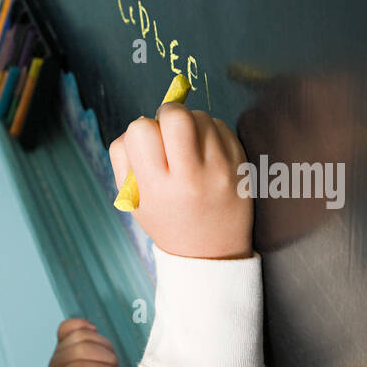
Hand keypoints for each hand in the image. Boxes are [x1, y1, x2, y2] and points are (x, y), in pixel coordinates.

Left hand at [40, 318, 121, 366]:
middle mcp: (55, 366)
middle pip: (79, 350)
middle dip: (105, 358)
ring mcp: (58, 352)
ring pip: (79, 336)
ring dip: (101, 343)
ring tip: (112, 358)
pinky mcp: (62, 343)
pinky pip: (68, 326)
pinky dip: (83, 324)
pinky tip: (96, 332)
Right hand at [108, 100, 253, 259]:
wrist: (212, 251)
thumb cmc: (167, 220)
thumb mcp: (133, 199)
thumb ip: (126, 158)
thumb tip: (143, 121)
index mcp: (157, 186)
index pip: (140, 130)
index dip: (141, 130)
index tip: (148, 144)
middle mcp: (190, 176)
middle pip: (176, 115)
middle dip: (167, 114)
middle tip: (168, 131)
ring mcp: (220, 168)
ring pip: (200, 116)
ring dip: (190, 123)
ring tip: (188, 146)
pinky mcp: (240, 164)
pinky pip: (220, 125)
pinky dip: (209, 131)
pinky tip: (206, 152)